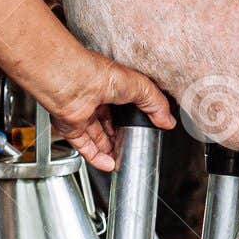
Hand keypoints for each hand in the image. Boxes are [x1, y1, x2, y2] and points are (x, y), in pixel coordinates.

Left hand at [24, 47, 174, 171]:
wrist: (72, 83)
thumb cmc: (98, 74)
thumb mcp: (140, 86)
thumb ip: (155, 103)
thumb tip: (167, 121)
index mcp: (110, 85)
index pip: (123, 104)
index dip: (133, 117)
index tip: (144, 129)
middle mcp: (94, 99)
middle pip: (108, 123)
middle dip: (119, 137)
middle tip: (132, 148)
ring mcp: (81, 114)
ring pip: (96, 137)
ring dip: (109, 150)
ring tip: (122, 161)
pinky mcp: (70, 128)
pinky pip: (84, 146)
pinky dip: (96, 158)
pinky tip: (109, 165)